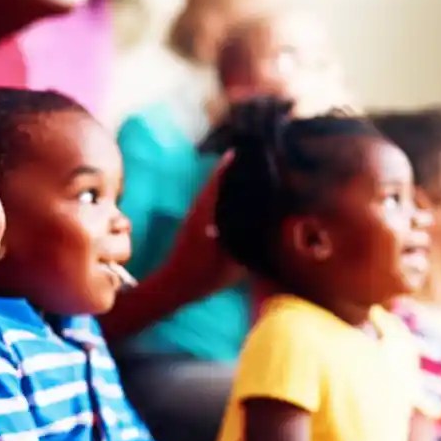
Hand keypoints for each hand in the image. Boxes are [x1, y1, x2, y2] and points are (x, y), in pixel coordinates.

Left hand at [158, 153, 242, 296]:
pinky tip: (231, 201)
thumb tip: (267, 234)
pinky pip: (206, 205)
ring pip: (208, 196)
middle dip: (226, 172)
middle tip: (245, 160)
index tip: (236, 153)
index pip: (215, 186)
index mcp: (204, 217)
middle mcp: (196, 213)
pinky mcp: (191, 228)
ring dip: (221, 184)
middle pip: (211, 186)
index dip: (225, 169)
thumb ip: (248, 248)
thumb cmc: (201, 278)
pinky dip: (217, 197)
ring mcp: (192, 220)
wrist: (172, 288)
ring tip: (241, 176)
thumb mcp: (232, 266)